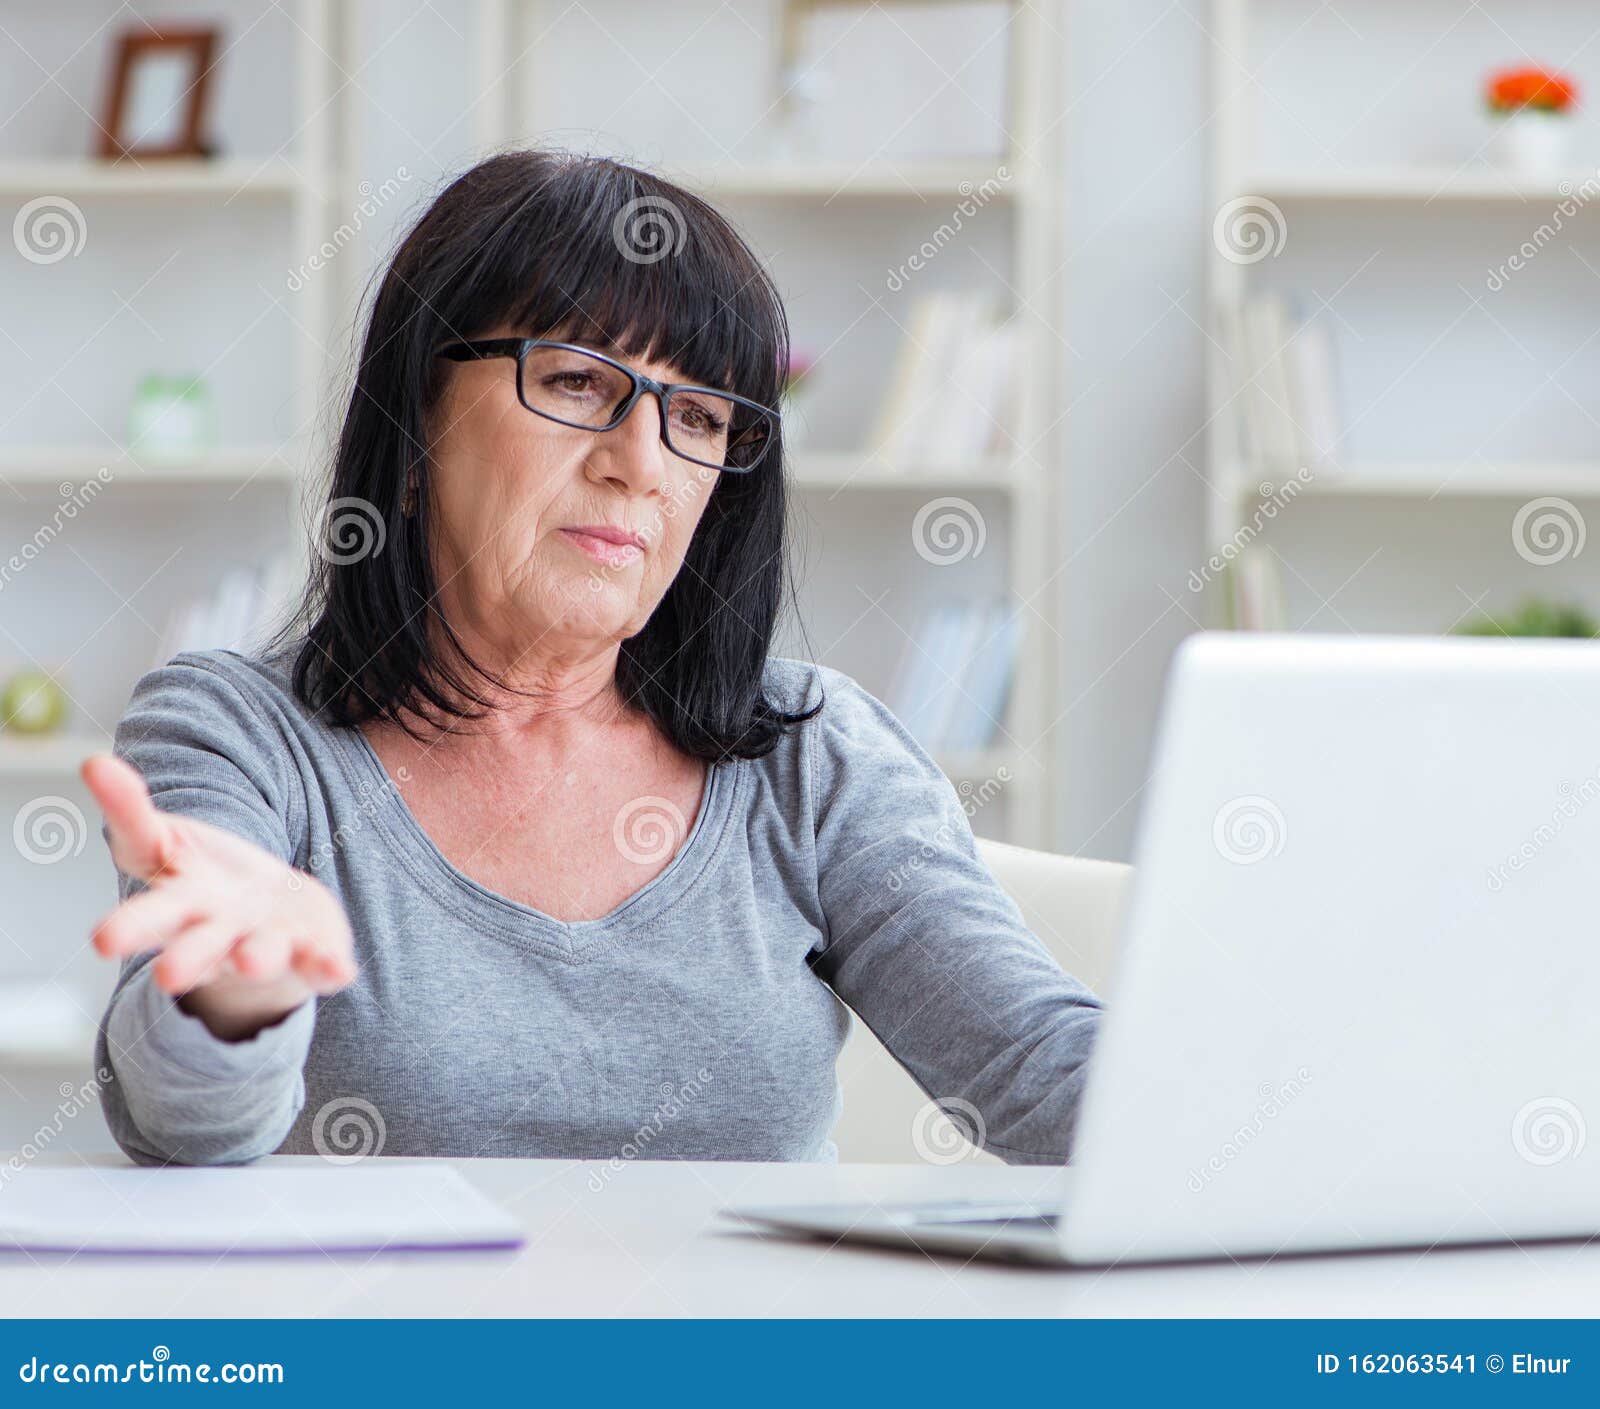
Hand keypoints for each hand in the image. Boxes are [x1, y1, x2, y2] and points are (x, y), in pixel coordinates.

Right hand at [83, 753, 356, 1040]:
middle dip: (187, 958)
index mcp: (180, 907)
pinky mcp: (311, 952)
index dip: (129, 928)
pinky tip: (340, 969)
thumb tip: (92, 762)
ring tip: (254, 962)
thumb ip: (130, 810)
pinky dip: (328, 967)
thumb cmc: (205, 883)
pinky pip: (321, 964)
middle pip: (199, 947)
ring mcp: (266, 945)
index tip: (103, 940)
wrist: (267, 924)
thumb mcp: (163, 842)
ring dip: (258, 958)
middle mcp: (220, 935)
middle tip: (170, 976)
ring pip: (260, 954)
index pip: (149, 915)